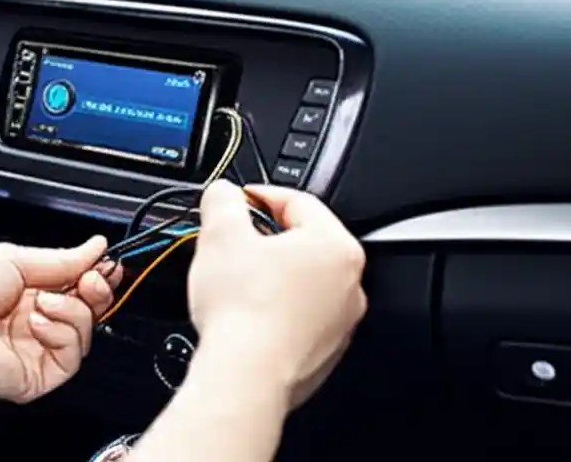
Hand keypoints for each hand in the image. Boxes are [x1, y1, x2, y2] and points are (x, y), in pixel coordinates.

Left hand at [0, 237, 120, 402]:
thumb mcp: (16, 259)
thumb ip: (62, 259)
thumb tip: (96, 247)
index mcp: (25, 295)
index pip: (76, 291)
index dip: (96, 278)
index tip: (108, 264)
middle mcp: (31, 325)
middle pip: (86, 314)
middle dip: (95, 293)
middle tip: (91, 279)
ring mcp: (32, 352)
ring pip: (83, 335)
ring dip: (73, 311)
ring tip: (43, 300)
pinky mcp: (33, 378)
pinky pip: (70, 358)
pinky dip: (62, 334)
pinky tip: (37, 321)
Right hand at [188, 181, 365, 407]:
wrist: (246, 377)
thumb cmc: (243, 309)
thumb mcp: (221, 234)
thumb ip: (223, 200)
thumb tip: (223, 193)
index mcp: (336, 246)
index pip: (297, 202)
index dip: (259, 196)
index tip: (236, 201)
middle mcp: (349, 284)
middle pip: (302, 244)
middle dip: (263, 239)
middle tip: (230, 244)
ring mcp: (340, 323)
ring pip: (300, 283)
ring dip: (269, 277)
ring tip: (235, 283)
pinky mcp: (323, 353)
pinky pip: (298, 319)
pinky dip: (274, 312)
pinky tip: (246, 317)